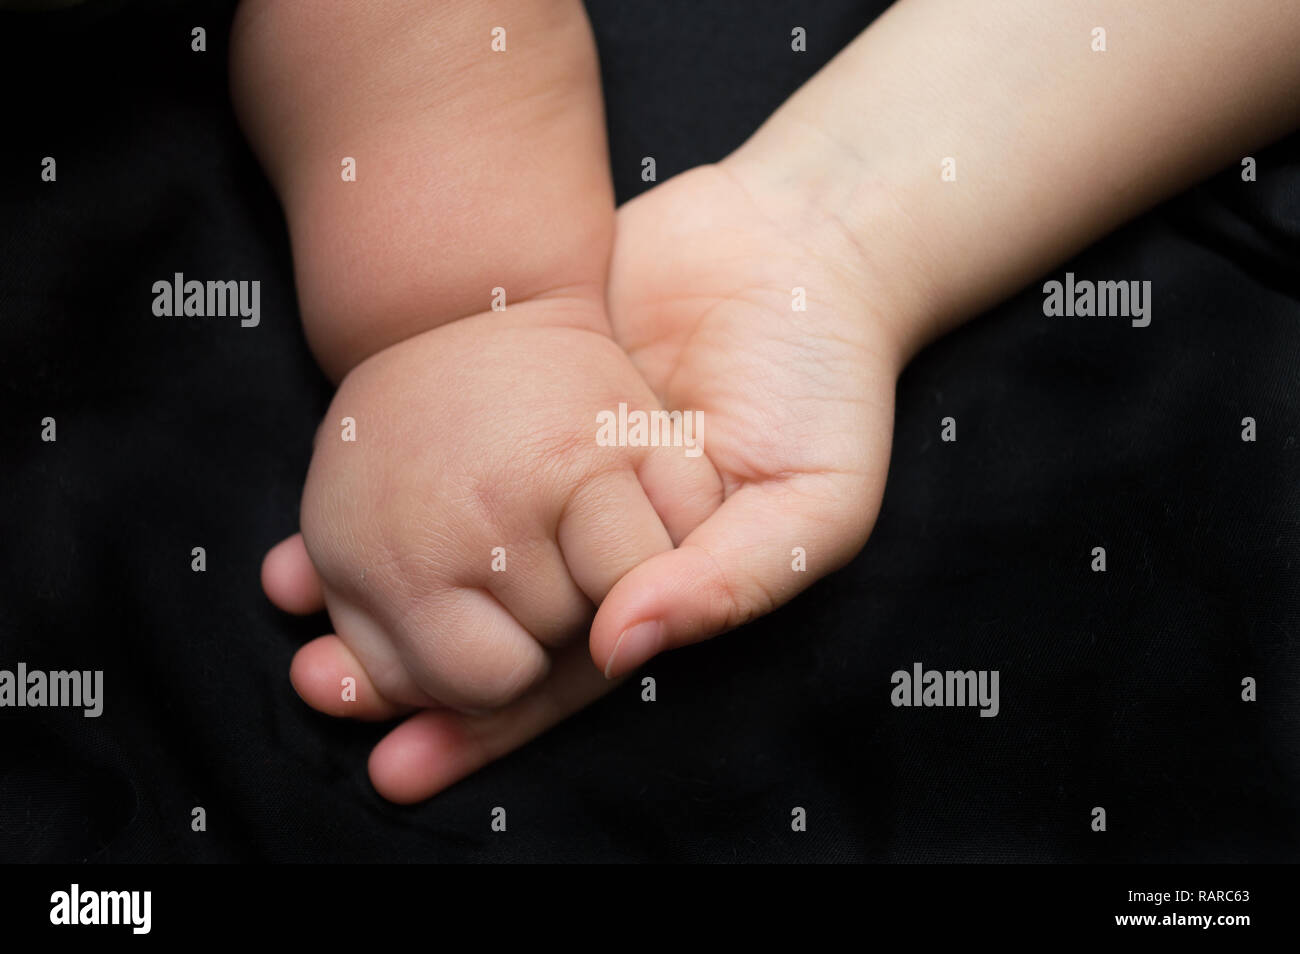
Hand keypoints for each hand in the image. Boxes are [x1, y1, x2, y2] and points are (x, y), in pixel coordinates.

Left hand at [301, 163, 903, 801]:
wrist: (796, 242)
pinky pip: (445, 458)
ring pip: (453, 547)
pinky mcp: (519, 399)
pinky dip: (385, 488)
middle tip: (322, 689)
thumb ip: (727, 580)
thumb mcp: (813, 501)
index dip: (485, 721)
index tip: (402, 759)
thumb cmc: (826, 385)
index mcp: (657, 583)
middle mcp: (592, 539)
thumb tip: (619, 647)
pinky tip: (316, 519)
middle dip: (407, 668)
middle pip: (489, 621)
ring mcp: (549, 471)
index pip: (561, 674)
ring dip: (377, 585)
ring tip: (294, 609)